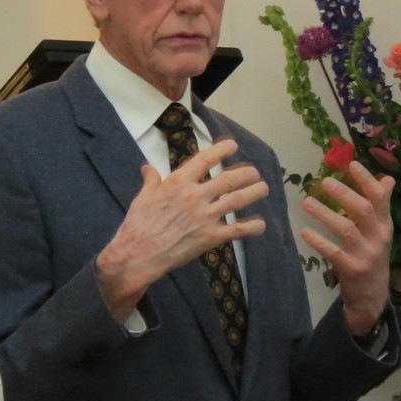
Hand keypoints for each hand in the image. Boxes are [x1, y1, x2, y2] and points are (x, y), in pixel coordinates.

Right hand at [97, 139, 268, 320]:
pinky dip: (252, 227)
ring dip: (254, 192)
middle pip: (229, 179)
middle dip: (246, 173)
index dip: (222, 149)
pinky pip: (237, 230)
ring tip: (263, 188)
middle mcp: (195, 196)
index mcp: (178, 183)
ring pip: (237, 200)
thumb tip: (147, 167)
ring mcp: (205, 217)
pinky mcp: (210, 237)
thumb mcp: (142, 197)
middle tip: (254, 173)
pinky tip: (261, 224)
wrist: (137, 255)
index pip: (205, 159)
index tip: (233, 145)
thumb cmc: (137, 225)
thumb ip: (151, 180)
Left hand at [301, 161, 393, 335]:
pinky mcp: (352, 269)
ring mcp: (366, 254)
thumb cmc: (373, 256)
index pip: (380, 197)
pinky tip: (304, 232)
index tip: (352, 164)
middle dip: (344, 193)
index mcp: (385, 224)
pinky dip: (318, 242)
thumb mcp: (381, 231)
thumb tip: (388, 179)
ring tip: (306, 202)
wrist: (373, 296)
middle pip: (363, 210)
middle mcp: (379, 236)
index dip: (367, 180)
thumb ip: (382, 206)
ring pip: (346, 229)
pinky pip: (333, 253)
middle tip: (324, 181)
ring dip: (325, 214)